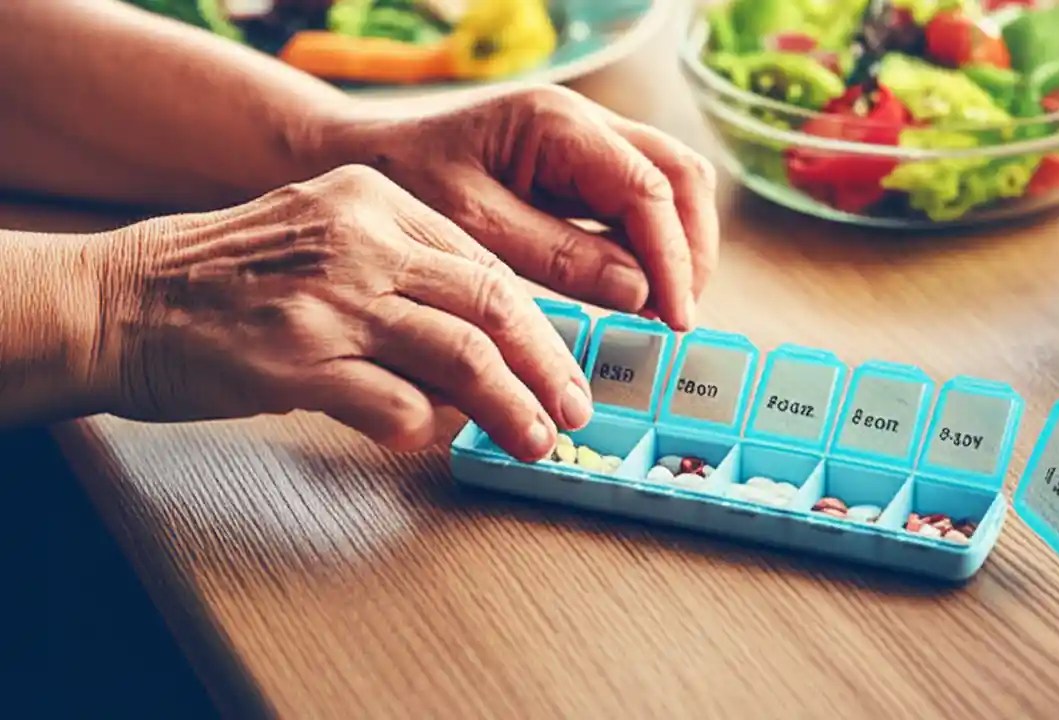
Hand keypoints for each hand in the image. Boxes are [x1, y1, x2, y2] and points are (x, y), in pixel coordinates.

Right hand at [90, 165, 591, 459]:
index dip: (539, 320)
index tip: (565, 361)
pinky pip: (394, 403)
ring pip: (462, 354)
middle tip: (575, 409)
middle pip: (492, 304)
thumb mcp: (322, 236)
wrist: (117, 298)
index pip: (485, 262)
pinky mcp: (295, 363)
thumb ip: (403, 274)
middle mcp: (360, 241)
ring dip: (511, 405)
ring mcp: (329, 301)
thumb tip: (485, 347)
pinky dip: (425, 427)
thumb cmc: (225, 276)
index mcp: (374, 199)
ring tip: (536, 439)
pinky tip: (428, 438)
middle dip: (549, 364)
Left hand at [329, 85, 719, 330]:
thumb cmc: (404, 183)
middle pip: (680, 175)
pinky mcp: (581, 167)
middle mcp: (583, 122)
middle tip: (679, 317)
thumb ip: (558, 256)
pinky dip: (652, 245)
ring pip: (671, 184)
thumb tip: (640, 293)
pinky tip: (639, 291)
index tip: (675, 318)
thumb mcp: (473, 228)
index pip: (647, 188)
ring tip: (665, 310)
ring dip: (680, 246)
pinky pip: (639, 200)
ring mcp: (587, 141)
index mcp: (555, 124)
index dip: (672, 257)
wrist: (364, 158)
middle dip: (692, 248)